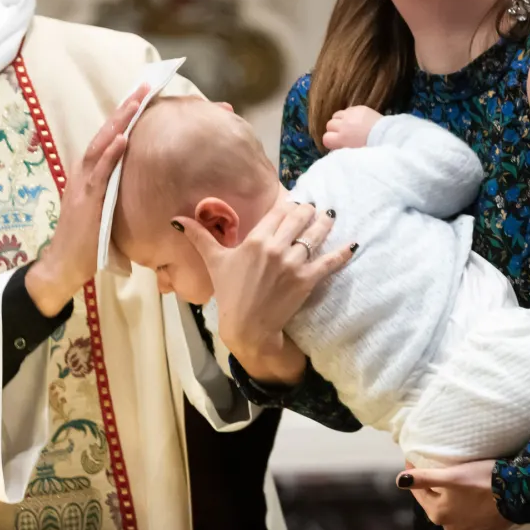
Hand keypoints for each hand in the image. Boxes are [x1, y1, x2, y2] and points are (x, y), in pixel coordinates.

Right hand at [24, 83, 148, 313]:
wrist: (62, 265)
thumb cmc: (87, 240)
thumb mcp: (105, 209)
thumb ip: (117, 191)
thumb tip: (144, 182)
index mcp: (90, 174)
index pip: (109, 139)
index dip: (126, 117)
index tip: (144, 96)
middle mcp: (84, 174)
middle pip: (105, 134)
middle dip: (125, 110)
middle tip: (145, 87)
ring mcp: (83, 186)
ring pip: (101, 146)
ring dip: (119, 123)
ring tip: (136, 101)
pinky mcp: (85, 201)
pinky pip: (99, 174)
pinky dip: (110, 154)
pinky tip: (123, 138)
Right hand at [177, 201, 352, 385]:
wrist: (247, 326)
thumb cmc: (229, 293)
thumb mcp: (214, 262)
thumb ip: (199, 237)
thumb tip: (176, 219)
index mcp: (255, 240)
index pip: (279, 212)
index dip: (290, 205)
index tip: (296, 203)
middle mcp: (275, 248)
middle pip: (299, 218)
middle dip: (309, 211)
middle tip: (315, 208)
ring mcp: (293, 264)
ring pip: (315, 235)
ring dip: (326, 223)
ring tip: (331, 216)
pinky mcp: (307, 281)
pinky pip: (329, 262)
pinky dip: (342, 253)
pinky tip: (353, 245)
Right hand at [322, 106, 382, 150]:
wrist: (387, 135)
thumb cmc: (371, 147)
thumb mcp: (354, 152)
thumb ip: (343, 149)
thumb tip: (336, 149)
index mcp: (342, 138)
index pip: (326, 138)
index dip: (330, 141)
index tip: (336, 143)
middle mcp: (343, 124)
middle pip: (329, 125)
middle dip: (334, 130)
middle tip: (343, 134)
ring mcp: (351, 114)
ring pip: (336, 115)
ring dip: (340, 120)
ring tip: (348, 125)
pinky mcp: (359, 108)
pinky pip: (347, 110)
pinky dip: (349, 114)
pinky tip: (356, 119)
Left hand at [399, 460, 511, 529]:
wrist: (519, 492)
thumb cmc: (482, 480)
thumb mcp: (452, 475)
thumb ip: (424, 478)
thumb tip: (399, 480)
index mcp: (438, 513)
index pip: (420, 493)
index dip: (417, 476)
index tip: (415, 461)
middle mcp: (451, 529)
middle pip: (439, 506)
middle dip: (438, 493)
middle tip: (444, 475)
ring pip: (458, 517)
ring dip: (457, 506)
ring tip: (464, 489)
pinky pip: (476, 525)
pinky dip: (474, 516)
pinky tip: (479, 506)